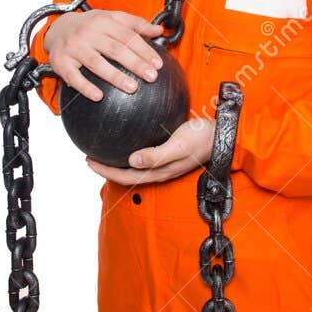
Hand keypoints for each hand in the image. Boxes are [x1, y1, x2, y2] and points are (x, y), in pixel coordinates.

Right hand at [42, 9, 164, 101]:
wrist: (57, 28)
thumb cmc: (90, 25)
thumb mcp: (112, 18)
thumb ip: (135, 24)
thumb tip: (158, 30)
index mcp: (103, 22)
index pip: (128, 36)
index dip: (144, 50)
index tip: (158, 64)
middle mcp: (88, 34)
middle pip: (115, 49)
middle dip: (135, 64)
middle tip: (151, 76)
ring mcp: (73, 48)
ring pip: (96, 63)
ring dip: (115, 77)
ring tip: (132, 87)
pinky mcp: (60, 62)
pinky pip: (73, 76)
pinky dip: (85, 87)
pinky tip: (98, 96)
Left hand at [86, 116, 213, 185]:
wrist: (223, 134)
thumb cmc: (202, 138)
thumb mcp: (178, 145)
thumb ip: (156, 155)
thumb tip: (131, 160)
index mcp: (159, 172)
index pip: (125, 177)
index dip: (105, 171)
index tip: (88, 160)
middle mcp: (160, 170)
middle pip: (127, 174)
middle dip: (107, 168)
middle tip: (91, 156)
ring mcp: (165, 163)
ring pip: (135, 167)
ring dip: (118, 162)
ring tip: (106, 151)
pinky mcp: (170, 153)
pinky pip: (144, 157)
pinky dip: (132, 153)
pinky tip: (130, 140)